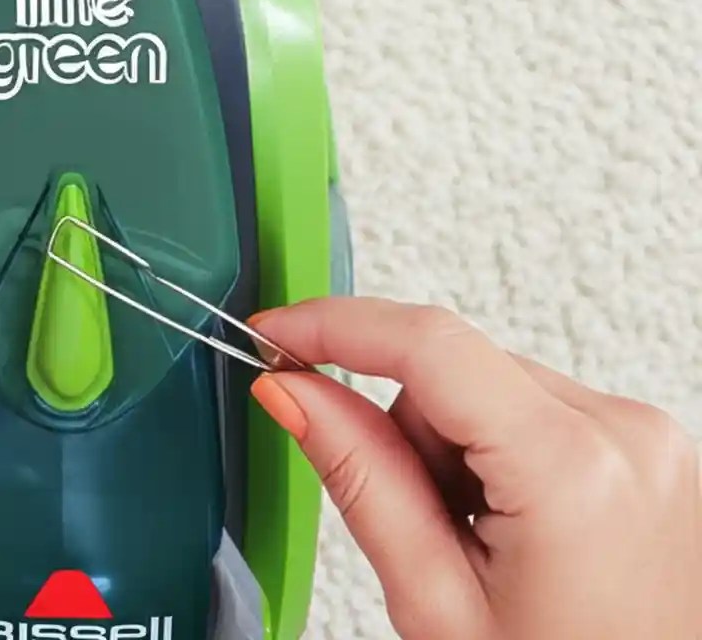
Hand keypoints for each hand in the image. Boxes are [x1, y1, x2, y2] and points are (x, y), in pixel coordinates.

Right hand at [249, 297, 699, 639]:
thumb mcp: (436, 600)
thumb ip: (360, 479)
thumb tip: (294, 392)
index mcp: (571, 469)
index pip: (428, 344)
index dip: (335, 325)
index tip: (276, 332)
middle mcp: (625, 431)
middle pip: (455, 371)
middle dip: (407, 431)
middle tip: (418, 526)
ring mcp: (647, 437)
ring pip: (491, 387)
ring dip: (456, 449)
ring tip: (479, 542)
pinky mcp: (651, 447)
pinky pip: (538, 410)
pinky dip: (501, 456)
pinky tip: (515, 530)